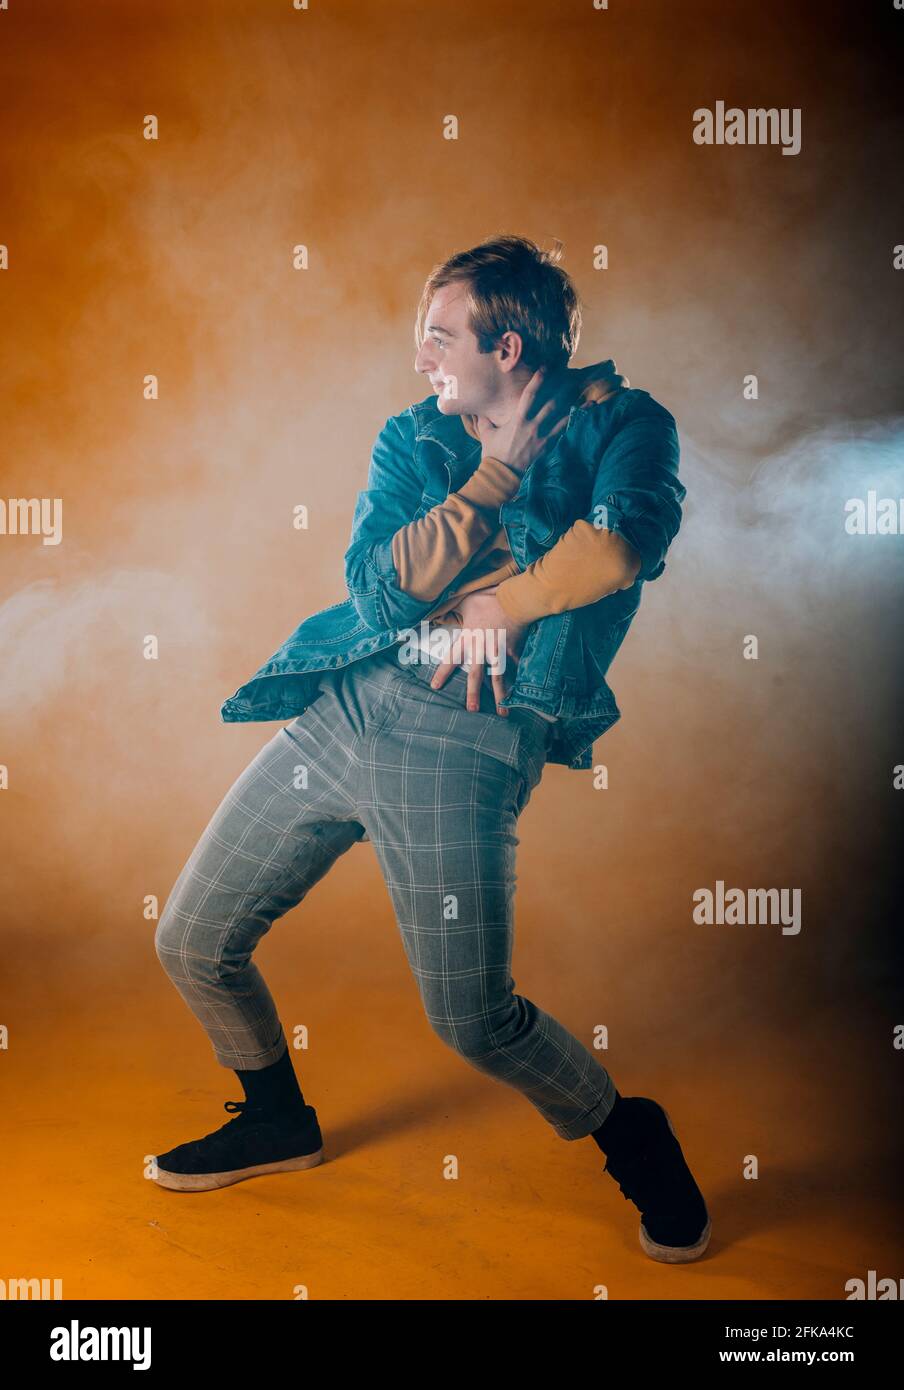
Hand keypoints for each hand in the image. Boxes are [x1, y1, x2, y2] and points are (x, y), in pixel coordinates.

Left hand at [428, 586, 530, 713]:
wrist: (513, 600)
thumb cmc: (488, 599)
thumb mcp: (465, 601)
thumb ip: (453, 607)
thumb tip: (437, 607)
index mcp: (467, 639)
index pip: (451, 659)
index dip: (442, 673)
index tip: (435, 686)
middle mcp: (482, 650)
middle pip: (475, 677)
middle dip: (473, 695)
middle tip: (471, 711)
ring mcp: (499, 652)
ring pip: (498, 679)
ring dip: (500, 697)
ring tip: (503, 713)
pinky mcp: (514, 651)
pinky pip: (517, 668)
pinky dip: (520, 680)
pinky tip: (522, 695)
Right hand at [473, 365, 573, 474]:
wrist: (501, 475)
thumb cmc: (493, 453)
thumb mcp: (486, 433)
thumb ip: (485, 420)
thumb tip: (481, 411)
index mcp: (518, 419)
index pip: (530, 394)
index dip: (539, 379)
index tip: (546, 367)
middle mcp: (532, 425)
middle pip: (552, 402)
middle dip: (561, 388)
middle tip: (570, 376)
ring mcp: (542, 436)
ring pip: (562, 415)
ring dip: (572, 402)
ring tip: (581, 391)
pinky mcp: (548, 446)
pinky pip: (564, 430)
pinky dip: (574, 419)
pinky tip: (584, 411)